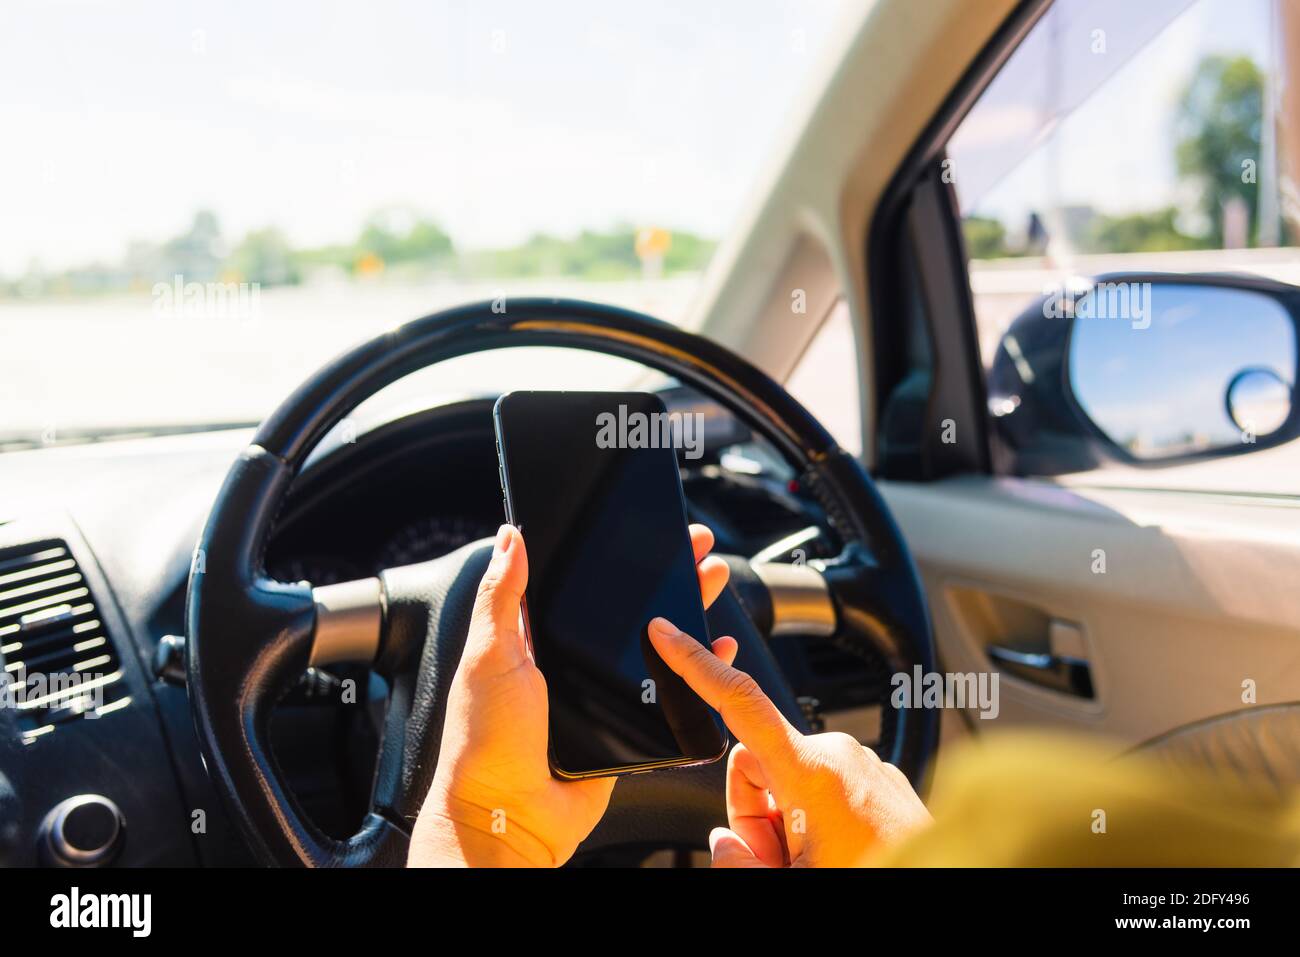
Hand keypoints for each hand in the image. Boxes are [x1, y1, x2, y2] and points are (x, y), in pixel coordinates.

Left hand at [409, 523, 731, 866]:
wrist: (510, 815)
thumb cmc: (486, 742)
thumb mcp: (489, 655)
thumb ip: (502, 596)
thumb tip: (509, 537)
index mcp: (536, 639)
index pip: (583, 585)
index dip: (616, 556)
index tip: (645, 530)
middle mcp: (572, 663)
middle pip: (628, 609)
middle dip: (665, 576)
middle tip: (695, 549)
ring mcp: (602, 694)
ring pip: (655, 646)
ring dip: (687, 614)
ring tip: (710, 582)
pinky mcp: (627, 726)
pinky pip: (668, 693)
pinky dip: (696, 671)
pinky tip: (716, 649)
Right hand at [647, 617, 931, 866]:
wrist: (958, 878)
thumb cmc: (881, 879)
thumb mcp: (790, 884)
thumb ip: (738, 861)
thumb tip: (726, 839)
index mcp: (813, 772)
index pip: (740, 703)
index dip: (696, 664)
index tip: (667, 633)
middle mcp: (842, 755)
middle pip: (756, 764)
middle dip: (755, 810)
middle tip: (781, 858)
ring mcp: (868, 766)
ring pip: (790, 779)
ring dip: (788, 820)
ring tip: (816, 859)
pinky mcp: (885, 781)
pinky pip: (827, 788)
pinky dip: (820, 820)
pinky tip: (840, 853)